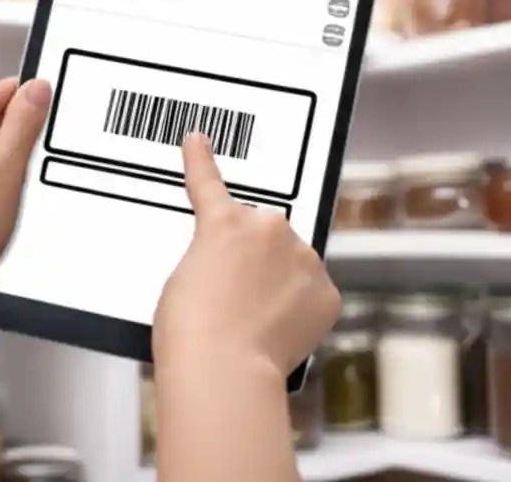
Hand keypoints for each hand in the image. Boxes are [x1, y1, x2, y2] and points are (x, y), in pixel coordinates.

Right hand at [153, 133, 340, 377]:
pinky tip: (277, 330)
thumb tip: (236, 271)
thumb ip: (212, 259)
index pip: (208, 184)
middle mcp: (269, 228)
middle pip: (264, 233)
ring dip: (280, 280)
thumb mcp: (183, 280)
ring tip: (252, 318)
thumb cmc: (190, 331)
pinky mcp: (327, 292)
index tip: (200, 140)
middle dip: (254, 255)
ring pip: (293, 262)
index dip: (202, 161)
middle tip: (232, 294)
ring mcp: (303, 258)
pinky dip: (300, 308)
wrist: (223, 369)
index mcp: (224, 223)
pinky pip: (313, 294)